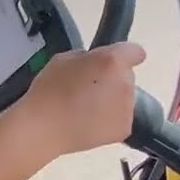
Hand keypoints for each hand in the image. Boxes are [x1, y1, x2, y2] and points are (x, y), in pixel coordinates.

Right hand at [19, 42, 146, 159]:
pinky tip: (88, 123)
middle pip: (126, 76)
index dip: (123, 56)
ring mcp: (128, 108)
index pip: (135, 51)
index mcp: (111, 61)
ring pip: (124, 98)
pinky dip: (108, 119)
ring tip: (85, 109)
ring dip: (110, 99)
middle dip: (112, 79)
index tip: (109, 64)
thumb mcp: (63, 59)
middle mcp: (126, 83)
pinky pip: (120, 117)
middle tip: (87, 89)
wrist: (43, 128)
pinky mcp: (125, 128)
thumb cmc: (49, 89)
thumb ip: (87, 58)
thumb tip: (95, 65)